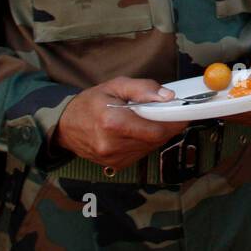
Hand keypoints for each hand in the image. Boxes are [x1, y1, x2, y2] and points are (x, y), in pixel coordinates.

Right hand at [53, 78, 185, 170]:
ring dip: (157, 134)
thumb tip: (168, 97)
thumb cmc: (91, 102)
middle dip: (167, 126)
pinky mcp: (115, 165)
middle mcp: (112, 145)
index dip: (174, 122)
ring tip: (150, 120)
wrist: (65, 125)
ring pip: (150, 147)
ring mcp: (113, 158)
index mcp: (113, 123)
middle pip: (156, 140)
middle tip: (170, 113)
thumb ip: (143, 88)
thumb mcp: (116, 85)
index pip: (156, 130)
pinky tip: (138, 131)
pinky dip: (146, 142)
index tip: (185, 113)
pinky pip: (141, 153)